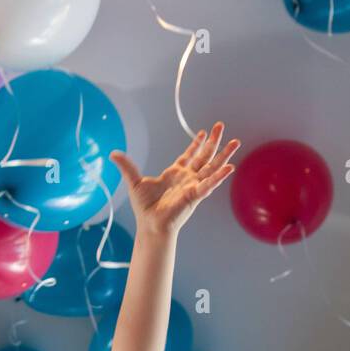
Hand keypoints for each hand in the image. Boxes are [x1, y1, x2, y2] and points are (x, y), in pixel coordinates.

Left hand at [109, 122, 238, 238]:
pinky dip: (220, 176)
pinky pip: (209, 184)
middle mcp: (187, 179)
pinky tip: (230, 167)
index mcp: (175, 174)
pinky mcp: (195, 195)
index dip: (196, 144)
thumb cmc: (144, 208)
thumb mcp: (134, 182)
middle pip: (204, 156)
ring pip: (212, 167)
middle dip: (214, 141)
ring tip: (236, 142)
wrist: (150, 225)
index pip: (189, 155)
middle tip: (221, 126)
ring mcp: (193, 186)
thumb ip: (126, 166)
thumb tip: (112, 153)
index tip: (204, 132)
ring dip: (224, 155)